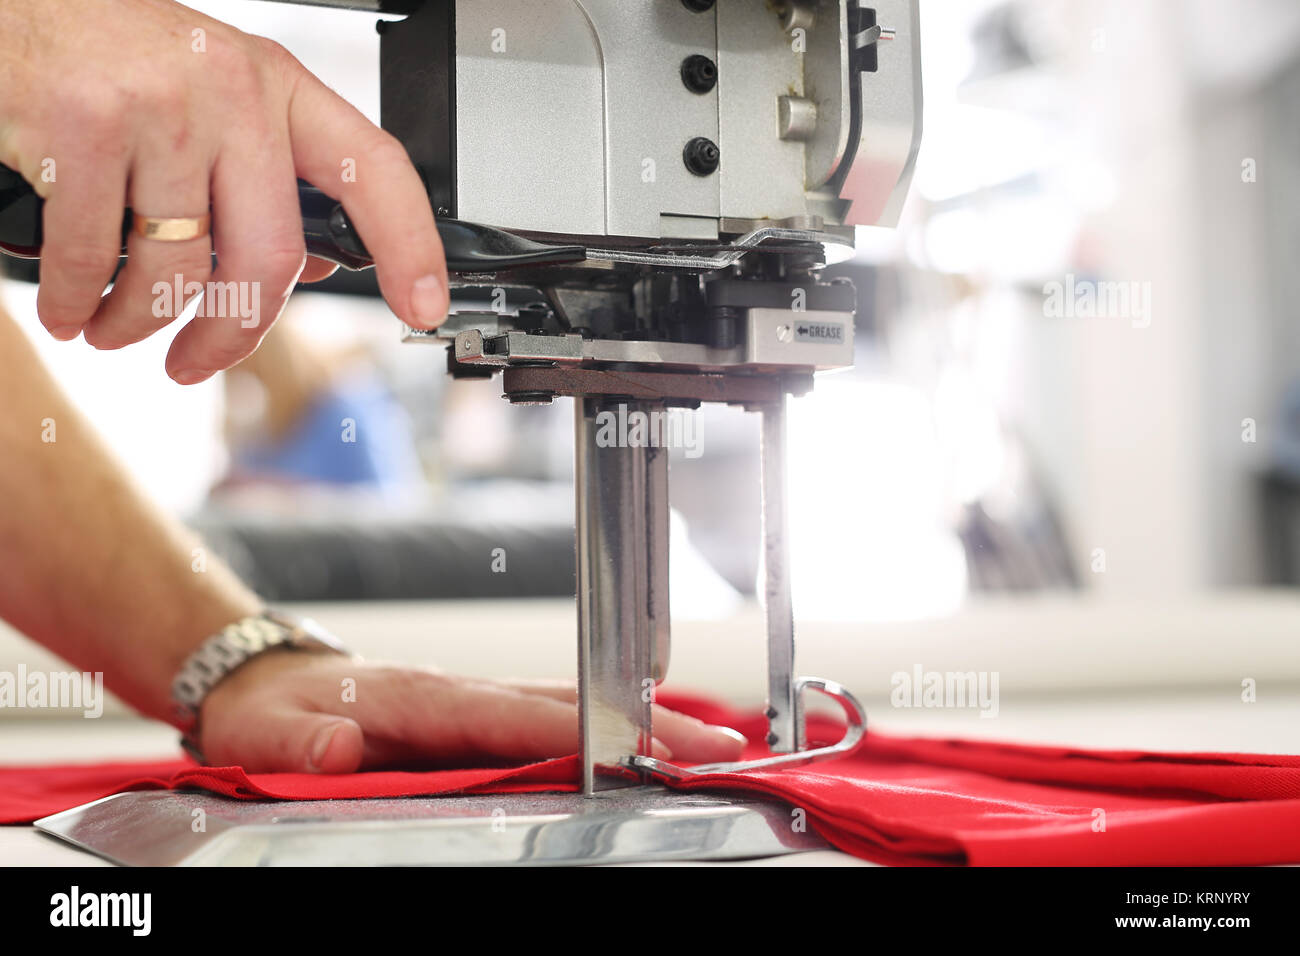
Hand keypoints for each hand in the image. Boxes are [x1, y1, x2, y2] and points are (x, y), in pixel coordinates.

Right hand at [0, 0, 448, 382]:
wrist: (11, 8)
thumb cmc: (111, 58)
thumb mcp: (213, 99)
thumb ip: (266, 175)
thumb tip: (313, 263)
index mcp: (276, 86)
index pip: (374, 170)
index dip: (410, 246)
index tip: (424, 305)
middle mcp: (231, 91)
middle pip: (271, 258)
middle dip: (231, 334)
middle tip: (194, 361)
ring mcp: (159, 106)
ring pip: (178, 270)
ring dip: (138, 324)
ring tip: (113, 328)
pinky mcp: (81, 124)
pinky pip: (94, 258)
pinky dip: (79, 302)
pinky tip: (71, 306)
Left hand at [197, 651, 747, 772]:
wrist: (267, 682)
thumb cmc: (275, 708)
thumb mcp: (268, 732)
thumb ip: (305, 743)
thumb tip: (342, 747)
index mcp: (424, 698)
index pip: (515, 715)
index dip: (581, 731)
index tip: (641, 744)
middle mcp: (462, 693)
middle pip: (567, 703)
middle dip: (644, 720)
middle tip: (714, 744)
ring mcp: (474, 702)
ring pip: (569, 707)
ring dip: (638, 722)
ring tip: (706, 744)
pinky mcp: (476, 717)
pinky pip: (550, 721)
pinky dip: (605, 728)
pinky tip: (644, 747)